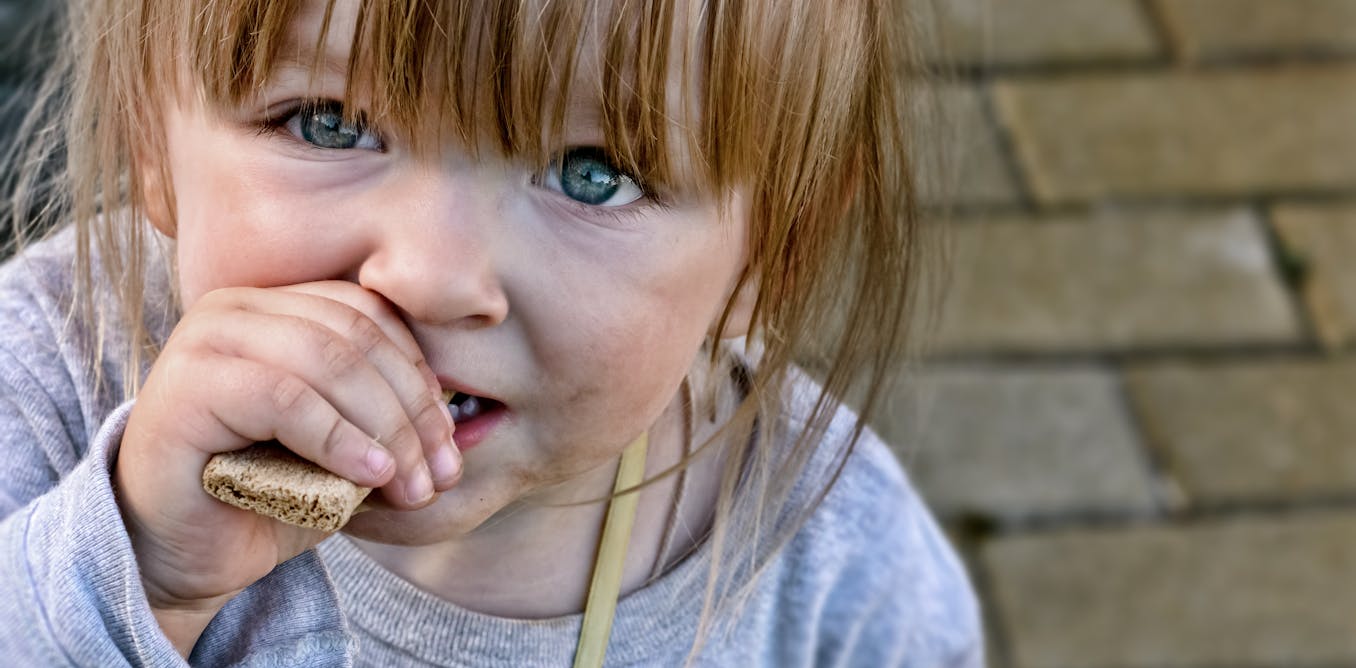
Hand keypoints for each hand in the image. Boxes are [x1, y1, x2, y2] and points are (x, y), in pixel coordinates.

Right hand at [114, 281, 459, 654]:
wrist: (180, 556)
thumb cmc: (264, 497)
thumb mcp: (343, 452)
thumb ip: (390, 425)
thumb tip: (464, 432)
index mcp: (275, 306)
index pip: (371, 316)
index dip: (421, 377)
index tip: (450, 444)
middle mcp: (236, 308)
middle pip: (357, 338)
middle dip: (412, 411)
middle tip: (439, 474)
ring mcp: (206, 339)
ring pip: (328, 361)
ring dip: (385, 428)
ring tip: (411, 484)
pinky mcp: (186, 385)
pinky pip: (286, 398)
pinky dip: (339, 438)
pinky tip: (371, 475)